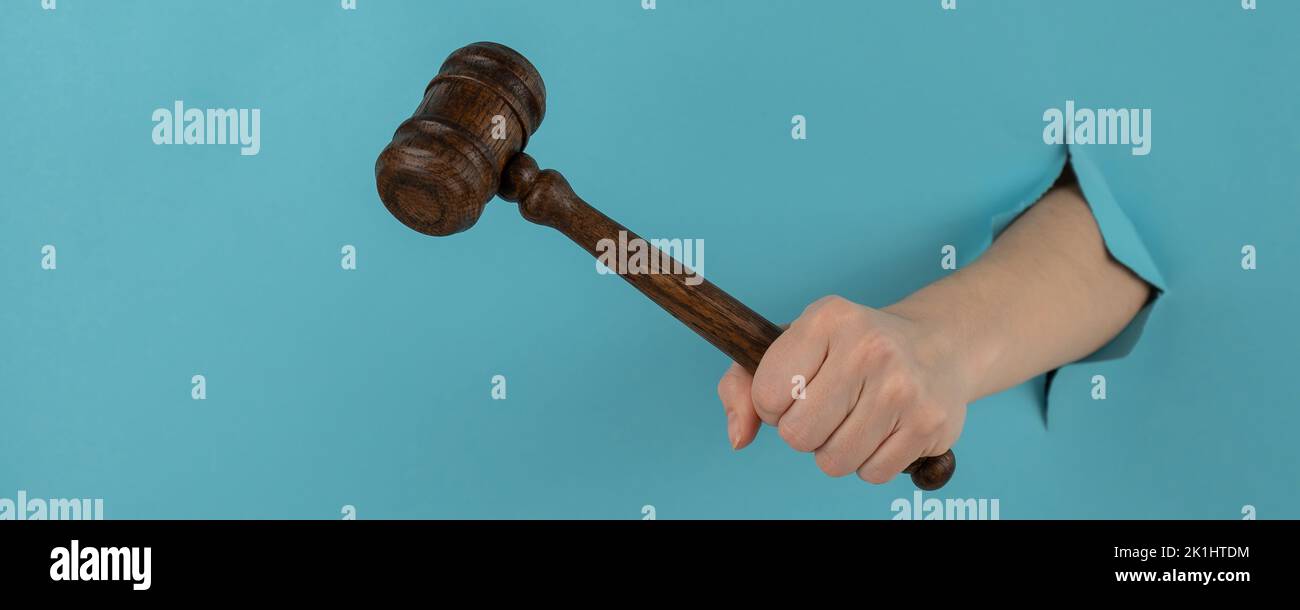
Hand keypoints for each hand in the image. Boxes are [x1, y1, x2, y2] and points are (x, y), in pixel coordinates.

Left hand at [716, 295, 968, 483]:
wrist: (937, 344)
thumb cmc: (848, 350)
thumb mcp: (792, 346)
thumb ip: (741, 386)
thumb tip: (738, 437)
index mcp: (827, 318)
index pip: (767, 395)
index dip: (773, 404)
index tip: (796, 389)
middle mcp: (869, 347)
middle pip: (798, 435)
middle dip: (803, 431)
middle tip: (827, 407)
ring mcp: (903, 386)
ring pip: (833, 462)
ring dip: (835, 450)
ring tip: (855, 417)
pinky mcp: (929, 423)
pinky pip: (871, 474)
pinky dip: (870, 461)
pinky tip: (883, 429)